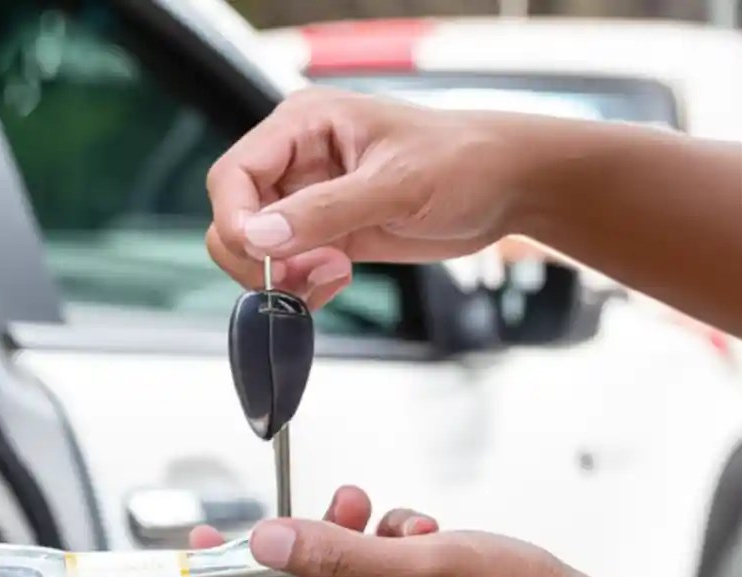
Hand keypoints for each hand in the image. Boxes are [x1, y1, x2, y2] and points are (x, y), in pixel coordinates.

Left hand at [192, 490, 634, 576]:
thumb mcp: (418, 566)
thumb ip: (337, 554)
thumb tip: (267, 543)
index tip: (198, 546)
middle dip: (316, 537)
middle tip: (345, 503)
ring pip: (344, 573)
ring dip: (361, 534)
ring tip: (400, 519)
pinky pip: (379, 575)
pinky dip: (393, 545)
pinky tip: (426, 536)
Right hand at [206, 87, 539, 307]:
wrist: (508, 189)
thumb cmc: (465, 162)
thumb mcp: (396, 184)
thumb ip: (324, 211)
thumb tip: (261, 236)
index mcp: (303, 124)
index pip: (233, 175)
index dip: (237, 220)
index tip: (265, 255)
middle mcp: (296, 160)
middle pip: (235, 217)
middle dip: (260, 256)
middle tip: (308, 273)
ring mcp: (308, 199)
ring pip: (255, 249)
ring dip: (282, 276)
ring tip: (333, 275)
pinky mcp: (325, 233)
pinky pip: (285, 268)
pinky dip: (299, 287)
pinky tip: (338, 280)